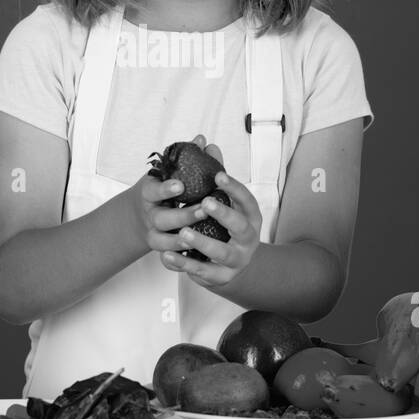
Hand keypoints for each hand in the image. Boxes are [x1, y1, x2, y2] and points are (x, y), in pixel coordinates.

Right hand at [127, 143, 209, 254]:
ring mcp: (153, 234)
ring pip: (164, 241)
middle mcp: (149, 214)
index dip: (165, 189)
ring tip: (201, 234)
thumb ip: (188, 158)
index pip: (153, 191)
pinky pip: (168, 257)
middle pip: (163, 219)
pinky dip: (179, 258)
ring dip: (182, 240)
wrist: (139, 216)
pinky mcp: (159, 250)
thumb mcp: (169, 173)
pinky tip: (196, 255)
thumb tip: (203, 140)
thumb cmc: (160, 190)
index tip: (180, 185)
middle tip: (204, 208)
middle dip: (183, 215)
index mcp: (149, 193)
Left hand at [161, 148, 260, 289]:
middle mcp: (248, 238)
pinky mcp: (221, 277)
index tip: (218, 175)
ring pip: (221, 253)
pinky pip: (202, 271)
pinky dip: (184, 264)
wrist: (231, 266)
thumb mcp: (223, 200)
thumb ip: (214, 173)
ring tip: (184, 232)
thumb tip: (204, 142)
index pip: (247, 200)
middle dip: (224, 215)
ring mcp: (236, 260)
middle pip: (240, 227)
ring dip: (202, 242)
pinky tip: (167, 255)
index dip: (234, 188)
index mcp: (251, 216)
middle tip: (204, 203)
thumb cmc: (225, 226)